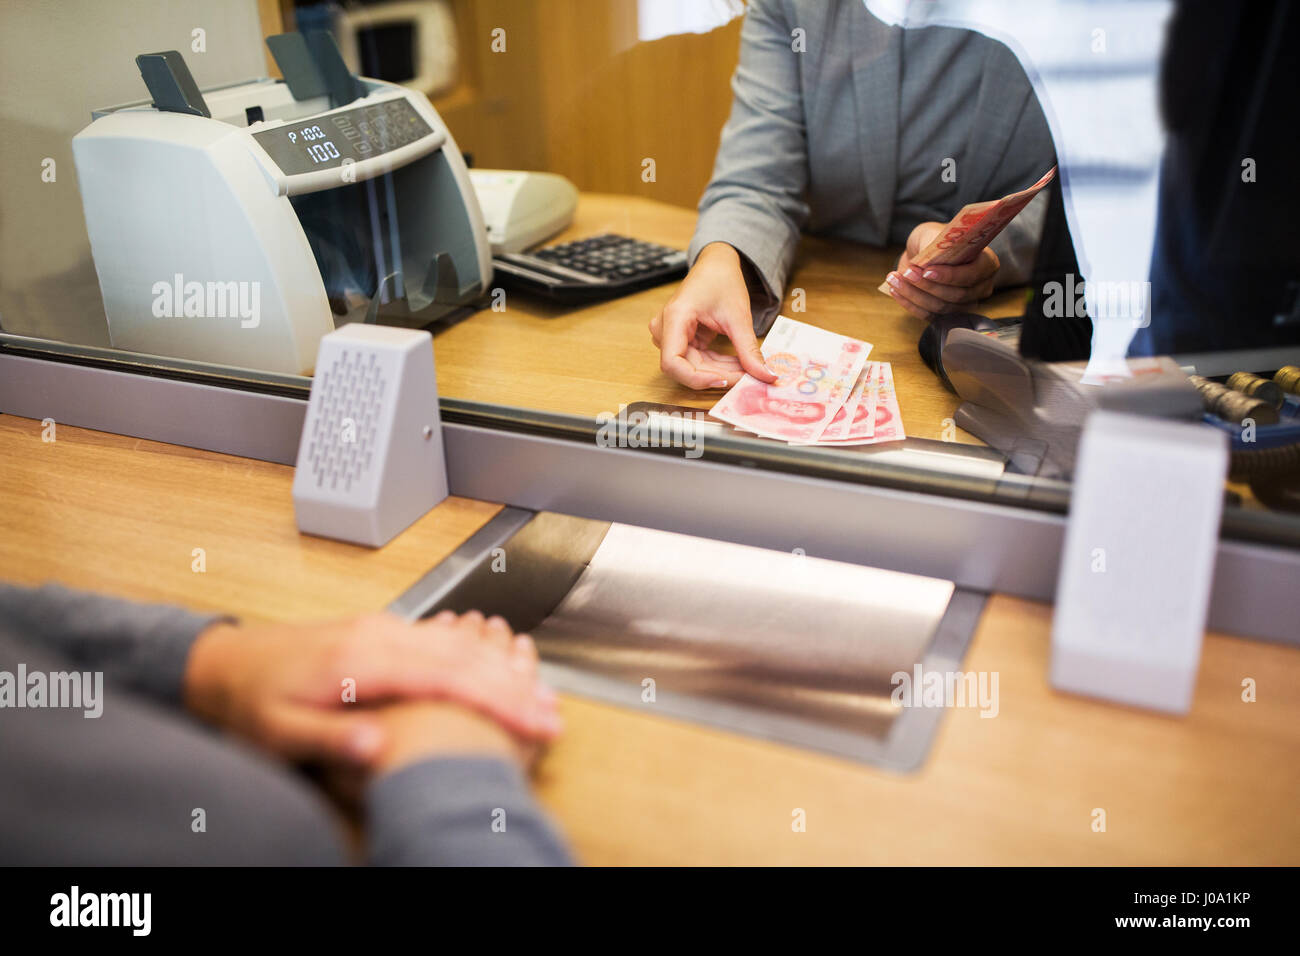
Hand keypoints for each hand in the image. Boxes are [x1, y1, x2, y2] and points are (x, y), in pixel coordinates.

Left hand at [183, 610, 559, 767]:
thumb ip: (328, 737)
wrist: (224, 662)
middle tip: (553, 716)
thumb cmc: (251, 701)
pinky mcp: (382, 631)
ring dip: (502, 669)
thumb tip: (377, 747)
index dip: (498, 701)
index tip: (535, 721)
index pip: (448, 679)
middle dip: (514, 687)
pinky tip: (497, 667)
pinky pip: (442, 638)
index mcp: (361, 660)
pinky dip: (477, 655)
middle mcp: (379, 636)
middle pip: (464, 657)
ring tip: (540, 696)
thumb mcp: (277, 731)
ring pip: (458, 644)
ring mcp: (383, 629)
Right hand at [649, 242, 777, 389]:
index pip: (672, 362)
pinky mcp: (680, 339)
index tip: (724, 381)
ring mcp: (670, 335)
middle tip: (746, 378)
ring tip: (746, 369)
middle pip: (686, 368)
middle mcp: (665, 328)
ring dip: (720, 371)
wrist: (716, 265)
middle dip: (717, 375)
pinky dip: (718, 365)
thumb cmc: (721, 280)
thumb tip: (766, 376)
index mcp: (675, 317)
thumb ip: (749, 350)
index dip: (696, 378)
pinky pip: (697, 361)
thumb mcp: (738, 317)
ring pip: (693, 367)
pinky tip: (737, 364)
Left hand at [883, 221, 999, 319]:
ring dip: (914, 295)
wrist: (927, 250)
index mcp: (987, 263)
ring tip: (895, 279)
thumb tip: (926, 263)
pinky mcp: (947, 314)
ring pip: (940, 307)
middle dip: (927, 286)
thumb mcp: (935, 234)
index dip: (949, 276)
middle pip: (956, 295)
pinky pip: (929, 315)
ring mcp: (965, 303)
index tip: (926, 270)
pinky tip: (895, 291)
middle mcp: (981, 286)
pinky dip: (909, 304)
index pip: (971, 275)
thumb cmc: (936, 238)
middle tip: (907, 273)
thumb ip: (935, 246)